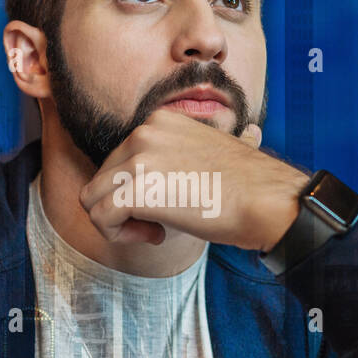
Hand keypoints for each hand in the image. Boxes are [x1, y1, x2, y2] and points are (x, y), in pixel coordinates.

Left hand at [78, 109, 309, 251]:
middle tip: (158, 223)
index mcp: (159, 121)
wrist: (265, 200)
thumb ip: (187, 156)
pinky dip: (119, 235)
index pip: (118, 160)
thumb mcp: (212, 154)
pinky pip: (100, 218)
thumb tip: (218, 153)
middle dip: (123, 206)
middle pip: (102, 178)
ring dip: (118, 222)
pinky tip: (154, 236)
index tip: (166, 205)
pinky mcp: (136, 190)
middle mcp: (143, 132)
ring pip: (92, 198)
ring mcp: (137, 159)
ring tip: (153, 230)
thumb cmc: (247, 187)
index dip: (134, 189)